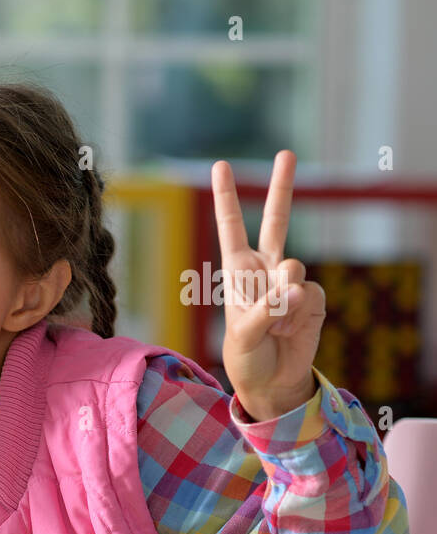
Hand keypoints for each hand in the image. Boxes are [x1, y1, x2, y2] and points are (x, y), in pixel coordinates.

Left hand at [212, 150, 326, 421]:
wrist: (272, 381)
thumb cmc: (245, 357)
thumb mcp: (242, 335)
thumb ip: (265, 310)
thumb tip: (296, 286)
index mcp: (238, 271)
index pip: (232, 227)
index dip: (226, 198)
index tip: (220, 166)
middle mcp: (265, 269)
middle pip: (277, 221)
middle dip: (282, 186)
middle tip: (286, 152)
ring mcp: (290, 282)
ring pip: (293, 269)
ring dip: (283, 298)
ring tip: (274, 324)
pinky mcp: (312, 298)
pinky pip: (309, 296)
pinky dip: (299, 315)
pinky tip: (291, 330)